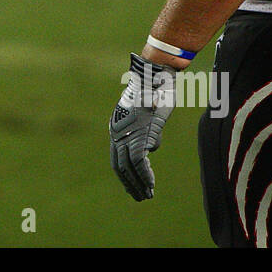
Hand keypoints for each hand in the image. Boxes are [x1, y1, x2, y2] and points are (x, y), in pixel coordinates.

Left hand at [109, 53, 176, 200]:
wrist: (155, 74)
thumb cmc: (154, 91)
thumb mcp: (147, 114)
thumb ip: (146, 132)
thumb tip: (150, 149)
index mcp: (116, 126)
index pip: (116, 156)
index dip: (123, 174)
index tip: (131, 186)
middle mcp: (118, 131)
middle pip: (119, 164)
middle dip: (129, 183)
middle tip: (139, 197)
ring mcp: (128, 133)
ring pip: (129, 166)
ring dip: (138, 183)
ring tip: (147, 196)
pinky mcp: (140, 133)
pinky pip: (139, 162)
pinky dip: (145, 176)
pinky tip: (151, 186)